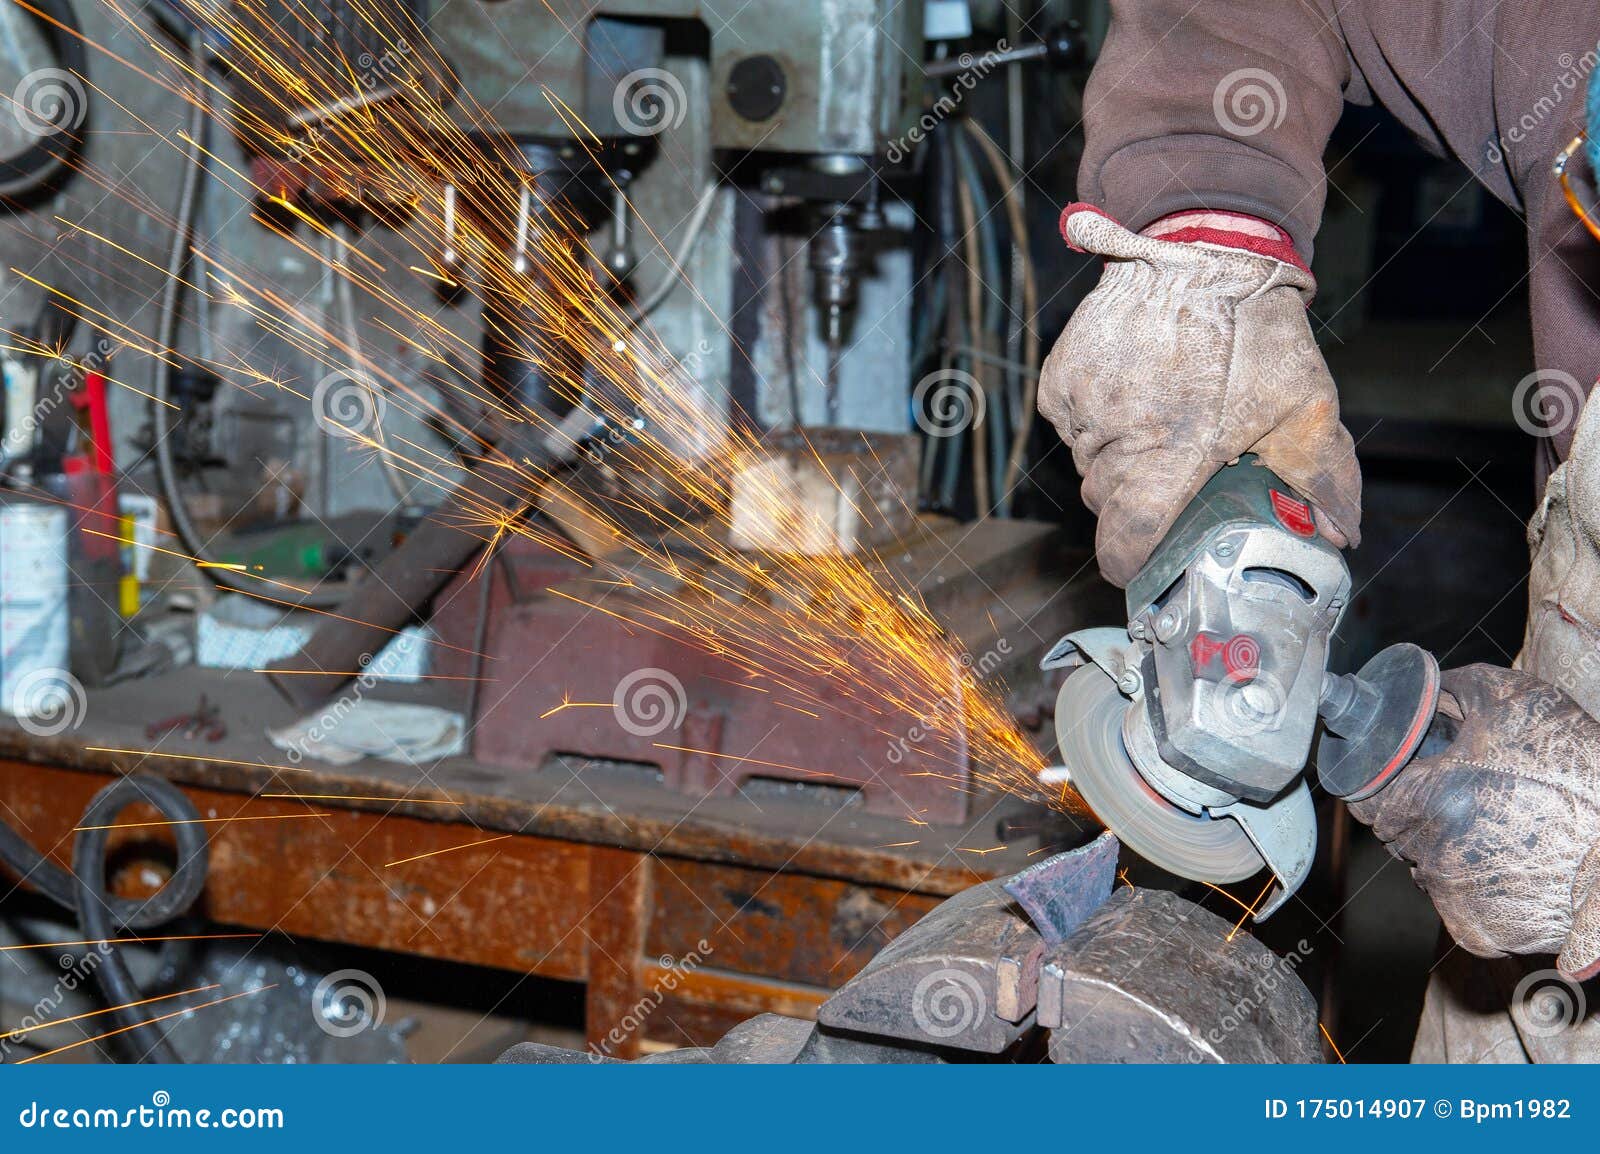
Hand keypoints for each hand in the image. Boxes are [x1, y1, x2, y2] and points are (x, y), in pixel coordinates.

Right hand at [1039, 205, 1361, 586]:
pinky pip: (1070, 427)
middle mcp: (1115, 436)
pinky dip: (1095, 423)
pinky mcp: (1059, 380)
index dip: (1132, 562)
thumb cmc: (1255, 328)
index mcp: (1169, 455)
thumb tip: (1341, 536)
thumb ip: (1323, 476)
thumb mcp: (1304, 402)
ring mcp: (1081, 407)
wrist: (1202, 248)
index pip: (1125, 542)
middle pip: (1109, 506)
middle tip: (1178, 468)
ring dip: (1119, 459)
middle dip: (1138, 501)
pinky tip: (1133, 393)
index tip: (1144, 561)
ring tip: (1160, 418)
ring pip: (1090, 466)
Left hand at [1348, 664, 1599, 980]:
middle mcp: (1439, 859)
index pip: (1368, 798)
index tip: (1408, 778)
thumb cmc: (1579, 771)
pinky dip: (1471, 886)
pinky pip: (1453, 903)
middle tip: (1466, 798)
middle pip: (1396, 833)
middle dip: (1419, 812)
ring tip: (1495, 830)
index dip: (1386, 783)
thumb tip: (1415, 692)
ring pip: (1423, 867)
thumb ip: (1452, 688)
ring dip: (1444, 850)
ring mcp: (1457, 901)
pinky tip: (1507, 864)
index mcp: (1436, 802)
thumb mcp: (1518, 703)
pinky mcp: (1480, 933)